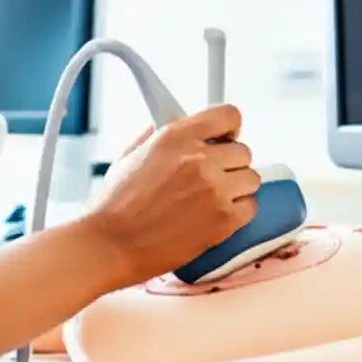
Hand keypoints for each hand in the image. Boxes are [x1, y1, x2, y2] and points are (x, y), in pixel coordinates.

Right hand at [80, 104, 260, 288]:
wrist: (111, 245)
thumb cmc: (112, 207)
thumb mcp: (127, 157)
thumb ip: (151, 138)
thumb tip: (160, 127)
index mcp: (175, 137)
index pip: (228, 115)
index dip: (229, 129)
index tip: (225, 139)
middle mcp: (199, 158)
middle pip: (243, 151)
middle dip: (229, 164)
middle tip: (211, 179)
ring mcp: (214, 189)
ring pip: (251, 178)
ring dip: (236, 188)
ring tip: (211, 200)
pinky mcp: (223, 219)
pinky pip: (250, 207)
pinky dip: (237, 212)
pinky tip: (214, 217)